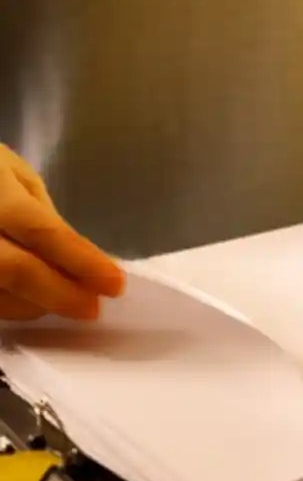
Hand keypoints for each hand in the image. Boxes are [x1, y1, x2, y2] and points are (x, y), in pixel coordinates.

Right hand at [0, 144, 123, 319]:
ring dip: (32, 305)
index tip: (115, 284)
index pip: (40, 230)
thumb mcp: (11, 172)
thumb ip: (41, 214)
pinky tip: (26, 302)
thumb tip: (78, 260)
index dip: (80, 261)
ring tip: (62, 303)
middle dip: (58, 293)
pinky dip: (5, 306)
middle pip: (12, 268)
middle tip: (92, 308)